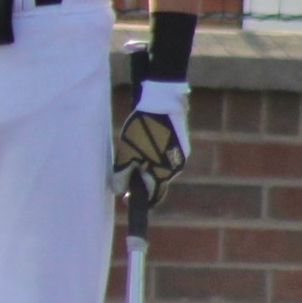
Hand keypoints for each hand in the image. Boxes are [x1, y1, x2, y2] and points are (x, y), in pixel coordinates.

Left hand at [113, 79, 190, 206]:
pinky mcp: (182, 142)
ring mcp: (181, 154)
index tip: (126, 198)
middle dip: (142, 180)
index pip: (154, 196)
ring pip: (161, 167)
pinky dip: (154, 154)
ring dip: (148, 166)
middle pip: (157, 182)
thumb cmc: (142, 130)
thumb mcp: (127, 154)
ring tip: (134, 152)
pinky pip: (166, 155)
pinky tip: (145, 142)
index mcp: (164, 174)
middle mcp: (176, 167)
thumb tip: (119, 192)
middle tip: (126, 172)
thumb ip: (123, 175)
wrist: (161, 102)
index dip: (140, 200)